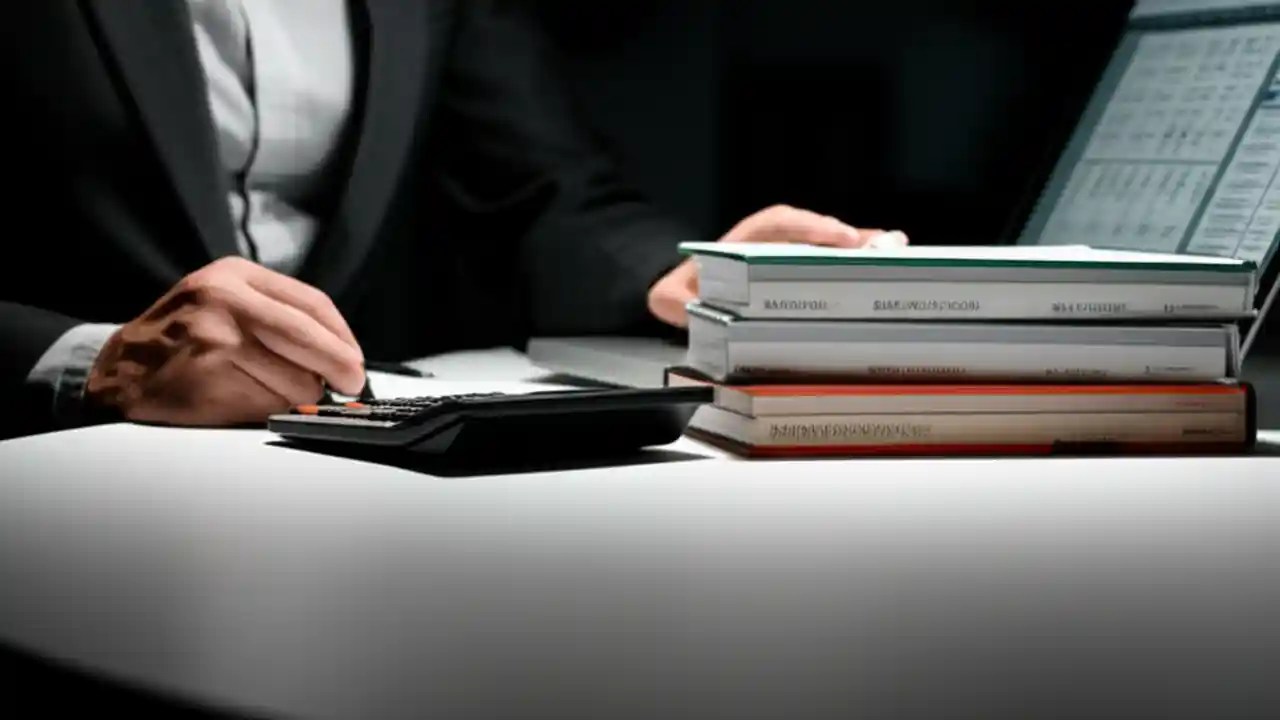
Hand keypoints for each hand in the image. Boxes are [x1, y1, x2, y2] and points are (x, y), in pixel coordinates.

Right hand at [86, 257, 364, 426]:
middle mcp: (224, 301)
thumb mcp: (222, 299)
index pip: (312, 304)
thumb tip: (342, 352)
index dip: (342, 337)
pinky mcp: (208, 381)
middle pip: (309, 339)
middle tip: (351, 384)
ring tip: (269, 389)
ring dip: (299, 395)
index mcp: (234, 275)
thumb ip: (276, 313)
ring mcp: (214, 341)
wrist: (116, 370)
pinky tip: (249, 401)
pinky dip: (273, 411)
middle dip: (340, 368)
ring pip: (295, 380)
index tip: (355, 360)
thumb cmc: (181, 338)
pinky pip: (269, 405)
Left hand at [646, 204, 907, 327]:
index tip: (836, 236)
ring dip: (861, 246)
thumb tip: (684, 306)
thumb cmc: (684, 292)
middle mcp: (769, 242)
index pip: (777, 223)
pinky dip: (857, 262)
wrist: (684, 293)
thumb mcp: (670, 298)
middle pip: (813, 230)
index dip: (808, 226)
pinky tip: (885, 269)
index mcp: (740, 242)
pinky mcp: (800, 272)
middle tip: (885, 243)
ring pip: (827, 244)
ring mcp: (787, 255)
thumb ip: (673, 302)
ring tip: (896, 252)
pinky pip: (832, 262)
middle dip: (848, 235)